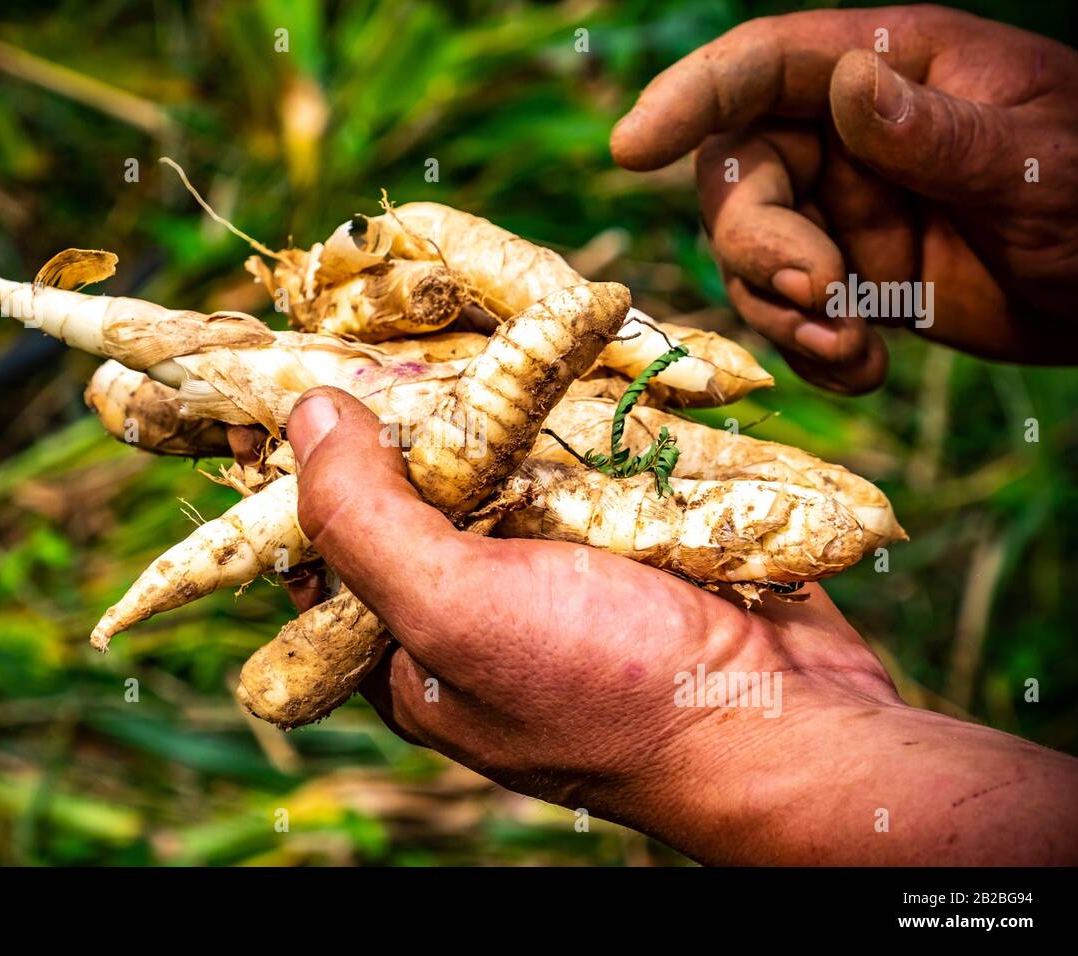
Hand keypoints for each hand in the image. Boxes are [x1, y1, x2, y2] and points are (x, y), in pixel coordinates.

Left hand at [284, 387, 1077, 863]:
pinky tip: (547, 330)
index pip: (322, 551)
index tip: (288, 378)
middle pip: (410, 490)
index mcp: (408, 653)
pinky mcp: (624, 528)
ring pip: (500, 456)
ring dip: (486, 388)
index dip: (296, 471)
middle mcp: (472, 609)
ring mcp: (553, 566)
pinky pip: (579, 446)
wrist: (790, 723)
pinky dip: (568, 393)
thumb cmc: (614, 691)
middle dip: (399, 411)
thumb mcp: (455, 613)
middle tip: (378, 323)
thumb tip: (306, 416)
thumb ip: (365, 522)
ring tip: (451, 307)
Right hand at [611, 4, 1077, 392]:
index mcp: (890, 70)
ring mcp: (845, 208)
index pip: (765, 66)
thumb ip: (936, 131)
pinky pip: (789, 313)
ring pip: (753, 258)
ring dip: (786, 313)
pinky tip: (869, 370)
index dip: (691, 98)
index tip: (632, 148)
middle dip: (761, 248)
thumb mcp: (1035, 164)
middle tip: (824, 295)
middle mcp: (849, 135)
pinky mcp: (850, 276)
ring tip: (855, 349)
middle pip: (740, 179)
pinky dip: (811, 349)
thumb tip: (843, 85)